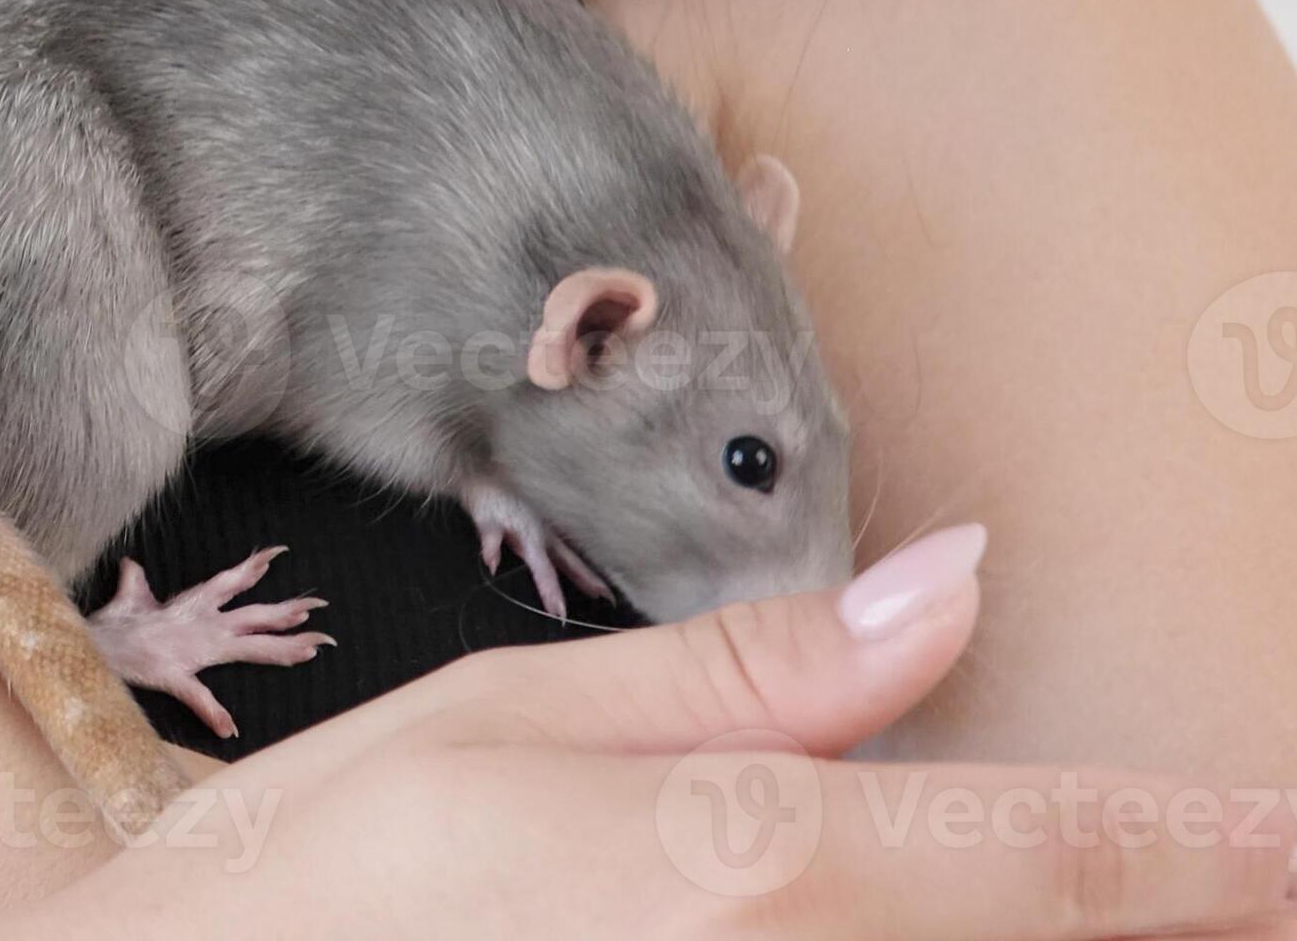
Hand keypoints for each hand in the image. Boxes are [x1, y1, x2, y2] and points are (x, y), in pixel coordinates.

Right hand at [0, 524, 1296, 938]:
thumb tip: (947, 590)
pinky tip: (895, 930)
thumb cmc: (294, 891)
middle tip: (1213, 873)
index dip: (1230, 851)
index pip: (1064, 857)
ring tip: (1096, 901)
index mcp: (738, 872)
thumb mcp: (490, 724)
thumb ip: (738, 675)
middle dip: (1163, 919)